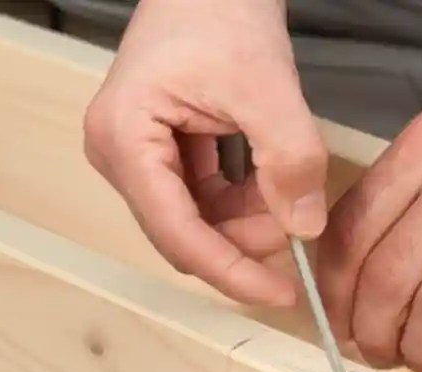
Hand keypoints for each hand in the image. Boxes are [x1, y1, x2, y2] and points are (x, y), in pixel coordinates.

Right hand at [83, 0, 326, 306]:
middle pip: (183, 233)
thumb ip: (289, 157)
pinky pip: (202, 199)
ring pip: (196, 221)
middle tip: (299, 228)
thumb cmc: (221, 10)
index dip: (230, 271)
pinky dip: (242, 201)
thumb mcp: (266, 85)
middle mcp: (118, 156)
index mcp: (124, 140)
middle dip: (243, 242)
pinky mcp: (159, 154)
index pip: (176, 232)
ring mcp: (136, 157)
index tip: (281, 293)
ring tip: (291, 195)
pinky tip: (273, 185)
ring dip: (246, 222)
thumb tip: (304, 229)